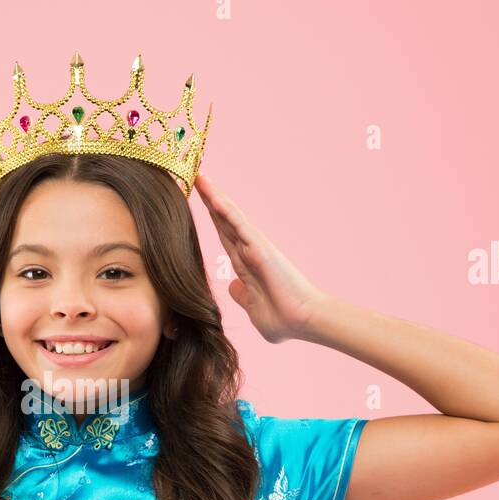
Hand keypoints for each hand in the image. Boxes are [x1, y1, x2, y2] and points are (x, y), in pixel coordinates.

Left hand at [193, 172, 329, 342]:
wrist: (303, 322)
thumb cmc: (283, 319)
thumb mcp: (253, 308)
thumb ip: (242, 296)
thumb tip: (234, 286)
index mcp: (245, 264)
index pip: (223, 235)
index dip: (211, 218)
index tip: (198, 201)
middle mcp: (249, 251)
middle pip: (224, 220)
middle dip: (210, 199)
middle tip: (195, 177)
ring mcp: (255, 248)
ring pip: (231, 217)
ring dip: (215, 198)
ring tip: (200, 177)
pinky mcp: (261, 250)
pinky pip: (241, 227)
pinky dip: (228, 213)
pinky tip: (214, 199)